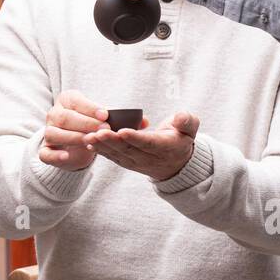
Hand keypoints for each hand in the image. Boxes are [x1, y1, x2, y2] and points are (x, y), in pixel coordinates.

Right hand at [38, 91, 108, 171]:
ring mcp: (48, 133)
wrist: (80, 145)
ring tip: (89, 141)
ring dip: (73, 138)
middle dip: (85, 124)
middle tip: (104, 129)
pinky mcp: (45, 151)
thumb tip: (117, 115)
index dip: (90, 108)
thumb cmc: (90, 125)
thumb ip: (103, 115)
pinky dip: (55, 155)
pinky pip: (45, 154)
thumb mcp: (97, 116)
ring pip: (53, 134)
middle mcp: (54, 115)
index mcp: (66, 100)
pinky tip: (66, 156)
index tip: (105, 115)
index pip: (74, 101)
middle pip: (64, 117)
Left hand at [83, 111, 199, 181]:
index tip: (122, 131)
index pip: (148, 143)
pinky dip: (101, 151)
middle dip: (112, 141)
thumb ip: (187, 121)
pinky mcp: (128, 163)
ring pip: (118, 155)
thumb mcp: (190, 129)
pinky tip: (88, 143)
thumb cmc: (181, 138)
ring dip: (102, 146)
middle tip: (98, 132)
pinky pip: (113, 157)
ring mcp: (137, 163)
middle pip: (129, 150)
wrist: (177, 164)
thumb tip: (180, 115)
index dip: (135, 138)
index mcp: (165, 148)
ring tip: (89, 137)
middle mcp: (150, 158)